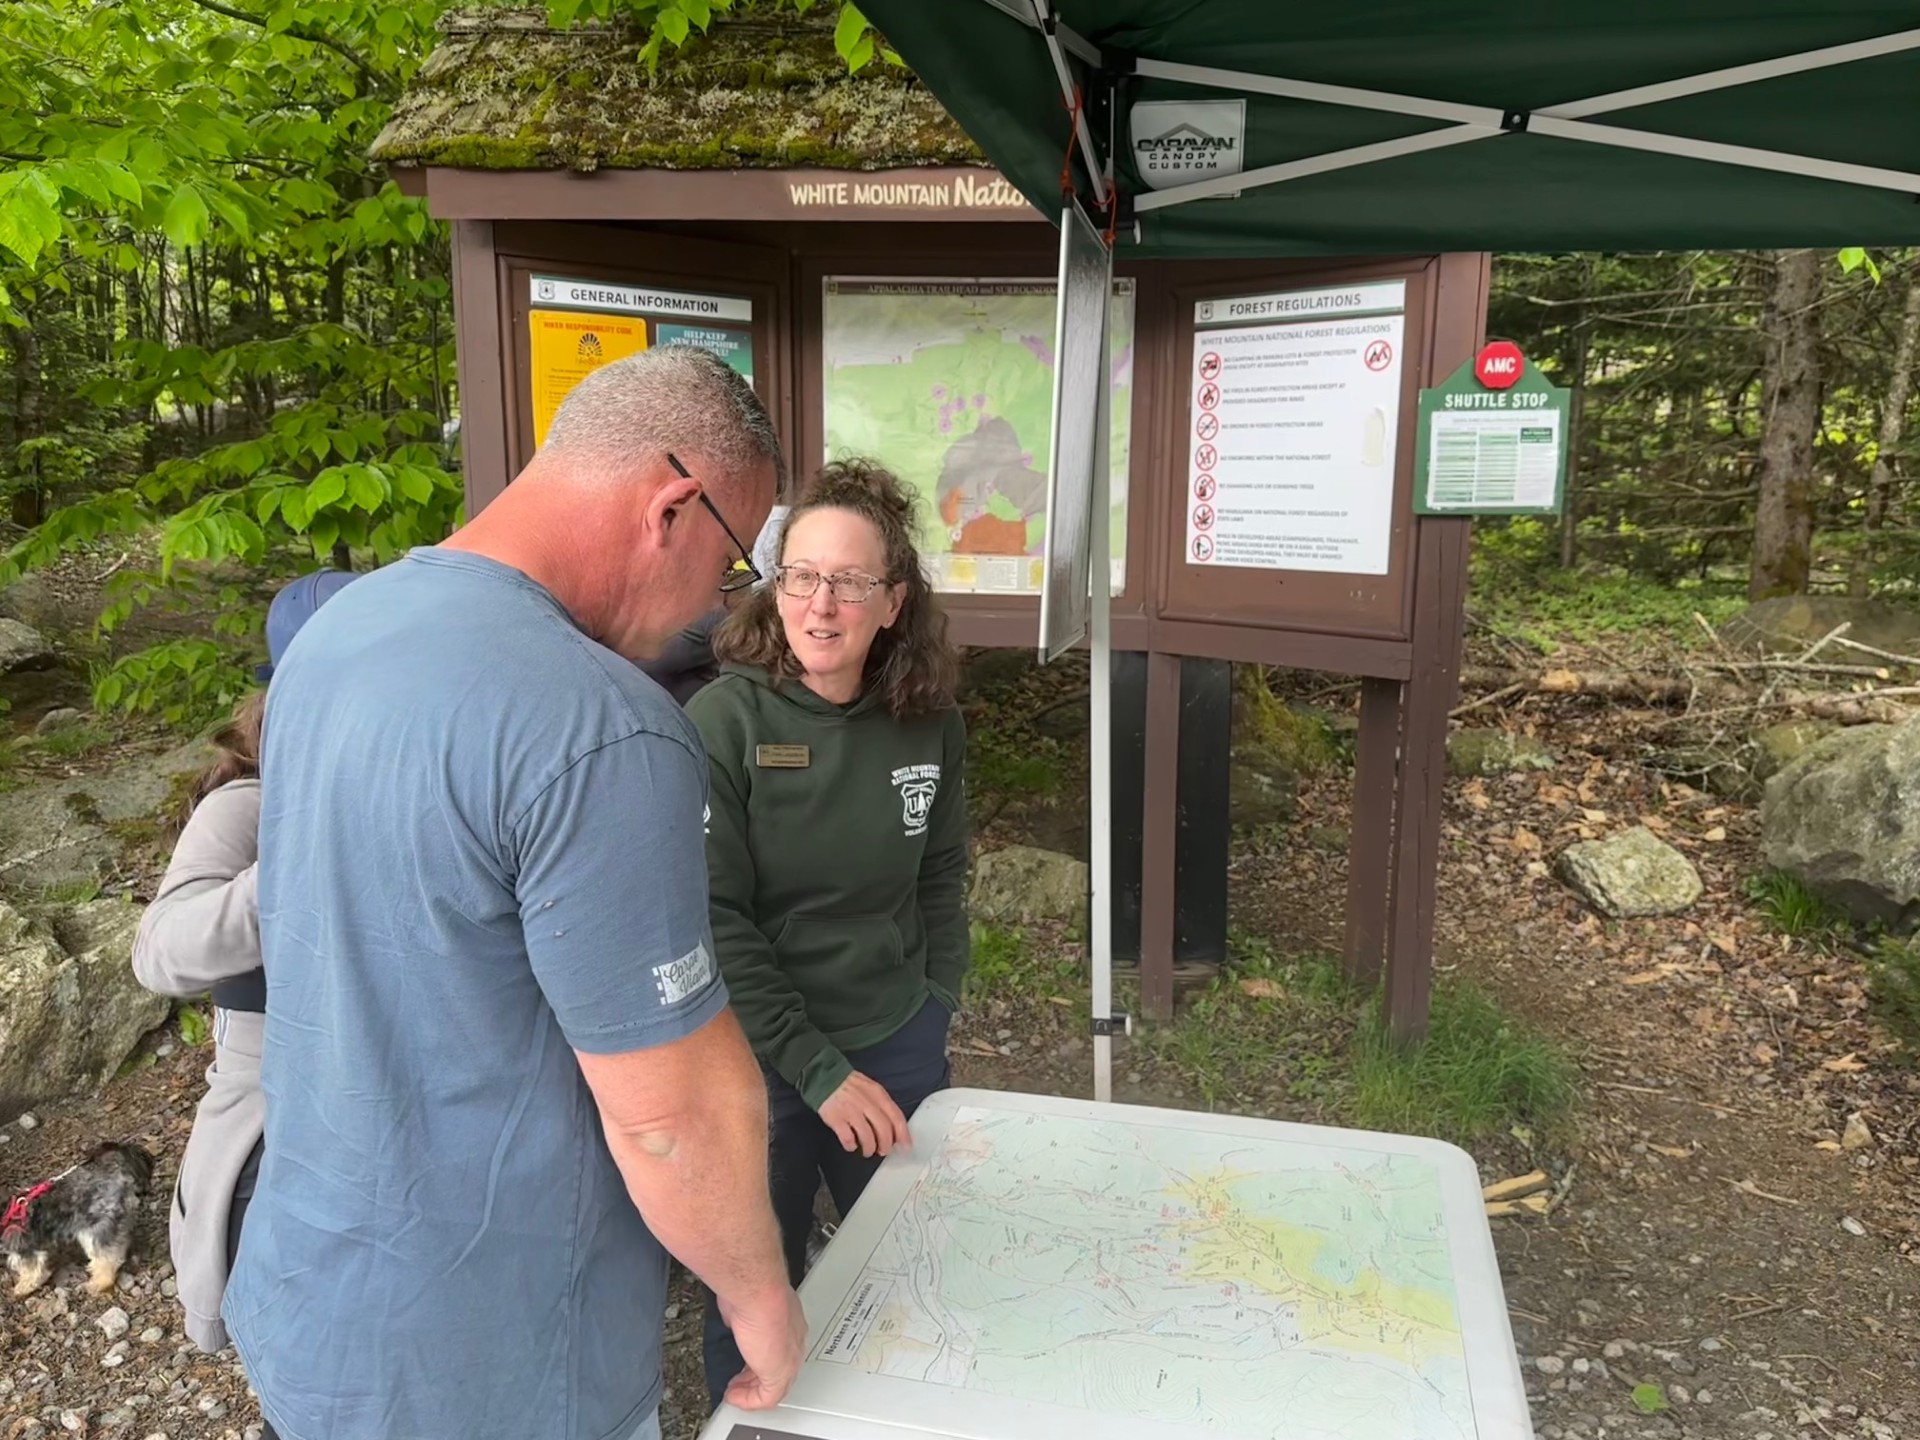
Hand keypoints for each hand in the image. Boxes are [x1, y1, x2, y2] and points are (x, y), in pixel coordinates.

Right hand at [720, 1283, 806, 1410]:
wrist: (759, 1293)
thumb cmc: (754, 1289)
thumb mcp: (749, 1300)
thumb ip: (746, 1313)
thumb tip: (736, 1316)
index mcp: (791, 1320)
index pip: (780, 1346)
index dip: (761, 1357)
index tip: (746, 1361)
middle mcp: (794, 1340)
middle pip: (778, 1367)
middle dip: (755, 1377)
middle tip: (738, 1382)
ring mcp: (788, 1358)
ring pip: (775, 1386)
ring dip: (751, 1391)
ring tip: (735, 1392)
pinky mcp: (779, 1374)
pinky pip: (766, 1398)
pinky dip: (748, 1401)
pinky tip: (734, 1397)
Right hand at [818, 1071, 909, 1157]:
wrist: (823, 1077)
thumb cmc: (848, 1084)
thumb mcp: (871, 1087)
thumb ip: (882, 1104)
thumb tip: (893, 1126)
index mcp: (877, 1094)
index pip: (896, 1116)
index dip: (903, 1134)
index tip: (906, 1145)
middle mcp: (867, 1103)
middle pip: (883, 1130)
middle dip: (886, 1144)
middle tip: (884, 1151)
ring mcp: (851, 1111)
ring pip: (867, 1136)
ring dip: (870, 1148)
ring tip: (868, 1151)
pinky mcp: (836, 1119)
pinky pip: (848, 1138)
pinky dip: (851, 1145)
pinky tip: (851, 1145)